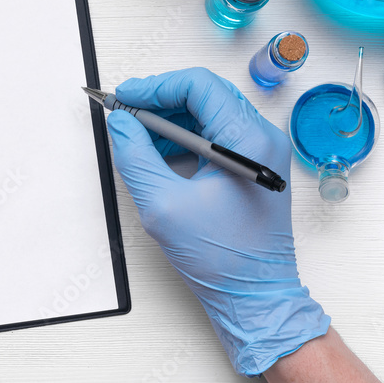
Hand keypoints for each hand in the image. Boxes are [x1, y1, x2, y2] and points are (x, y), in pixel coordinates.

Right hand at [107, 67, 328, 375]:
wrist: (256, 296)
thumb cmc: (222, 259)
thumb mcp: (163, 205)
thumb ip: (136, 156)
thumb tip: (121, 123)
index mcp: (249, 141)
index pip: (199, 86)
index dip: (156, 86)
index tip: (125, 98)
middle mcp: (262, 138)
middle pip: (205, 93)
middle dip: (160, 99)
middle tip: (126, 111)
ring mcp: (261, 150)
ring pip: (208, 111)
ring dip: (170, 117)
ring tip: (137, 133)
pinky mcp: (253, 165)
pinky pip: (215, 133)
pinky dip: (184, 135)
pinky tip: (158, 149)